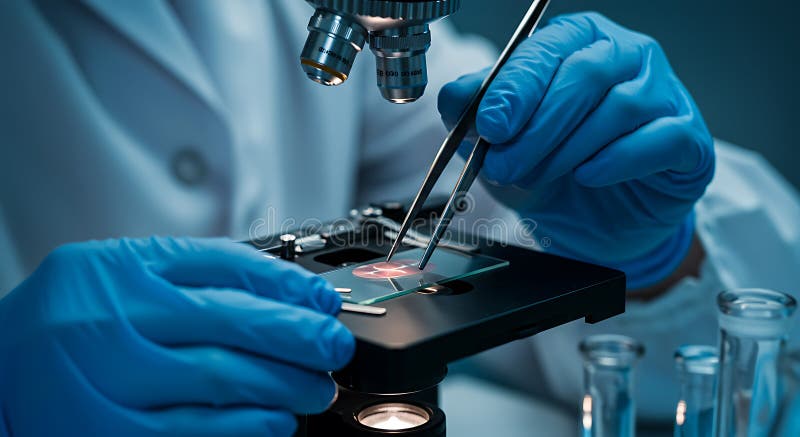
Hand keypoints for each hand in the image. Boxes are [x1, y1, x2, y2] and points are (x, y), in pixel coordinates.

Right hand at [0, 237, 353, 436]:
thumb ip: (197, 275)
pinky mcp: (110, 432)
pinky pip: (195, 432)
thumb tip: (287, 294)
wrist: (1, 373)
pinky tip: (275, 421)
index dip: (286, 286)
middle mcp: (115, 319)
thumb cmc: (74, 318)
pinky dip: (246, 427)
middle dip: (298, 338)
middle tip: (334, 348)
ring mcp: (111, 379)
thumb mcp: (125, 273)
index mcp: (123, 270)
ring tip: (316, 387)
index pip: (224, 268)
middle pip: (232, 324)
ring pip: (222, 380)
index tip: (324, 302)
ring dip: (284, 386)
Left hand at [439, 12, 713, 288]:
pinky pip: (660, 139)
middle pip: (585, 74)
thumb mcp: (500, 140)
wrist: (595, 222)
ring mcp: (665, 94)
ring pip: (620, 107)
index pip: (550, 47)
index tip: (491, 125)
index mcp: (579, 41)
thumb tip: (456, 97)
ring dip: (568, 149)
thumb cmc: (551, 167)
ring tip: (538, 178)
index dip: (517, 86)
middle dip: (537, 126)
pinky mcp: (689, 139)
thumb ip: (474, 112)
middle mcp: (627, 56)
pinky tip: (589, 176)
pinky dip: (617, 161)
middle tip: (506, 164)